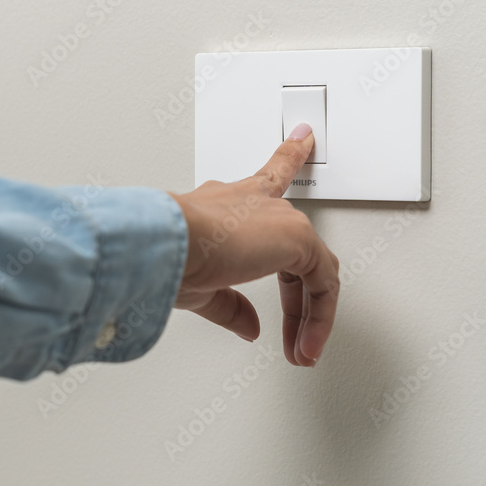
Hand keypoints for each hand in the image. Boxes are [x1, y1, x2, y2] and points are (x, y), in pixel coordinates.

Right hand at [168, 123, 338, 366]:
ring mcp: (278, 217)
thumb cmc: (166, 256)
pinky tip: (307, 338)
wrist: (162, 243)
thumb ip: (230, 306)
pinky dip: (318, 316)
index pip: (267, 177)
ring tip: (303, 348)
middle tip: (299, 334)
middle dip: (299, 294)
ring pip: (312, 264)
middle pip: (295, 241)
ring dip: (309, 313)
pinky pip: (323, 282)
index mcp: (229, 203)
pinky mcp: (295, 237)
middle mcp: (256, 202)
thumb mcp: (201, 289)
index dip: (288, 157)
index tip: (303, 137)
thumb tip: (250, 326)